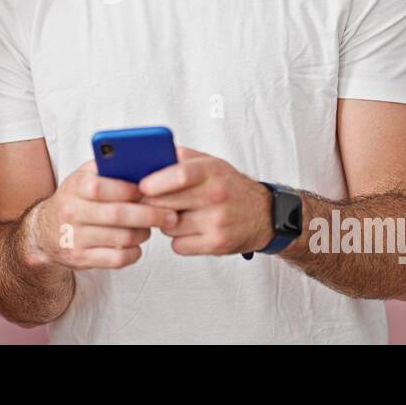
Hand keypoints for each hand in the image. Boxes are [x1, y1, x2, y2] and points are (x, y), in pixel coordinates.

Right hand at [28, 160, 178, 270]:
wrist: (45, 231)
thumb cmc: (75, 199)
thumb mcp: (84, 177)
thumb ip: (110, 169)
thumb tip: (147, 166)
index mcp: (76, 186)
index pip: (102, 187)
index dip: (130, 189)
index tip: (151, 190)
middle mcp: (72, 212)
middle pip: (118, 215)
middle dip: (150, 215)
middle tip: (171, 216)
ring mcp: (76, 237)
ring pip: (122, 238)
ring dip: (143, 234)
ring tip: (150, 228)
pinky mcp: (81, 259)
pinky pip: (117, 259)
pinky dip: (133, 253)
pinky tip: (136, 245)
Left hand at [138, 147, 273, 255]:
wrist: (263, 214)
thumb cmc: (229, 186)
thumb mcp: (210, 163)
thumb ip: (181, 158)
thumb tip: (148, 158)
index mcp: (212, 171)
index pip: (180, 175)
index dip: (155, 183)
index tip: (142, 187)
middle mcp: (217, 196)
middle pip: (168, 204)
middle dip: (151, 204)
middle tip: (148, 203)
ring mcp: (218, 222)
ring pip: (169, 227)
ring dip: (166, 223)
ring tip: (178, 215)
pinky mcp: (217, 244)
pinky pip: (178, 246)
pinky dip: (178, 240)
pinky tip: (189, 230)